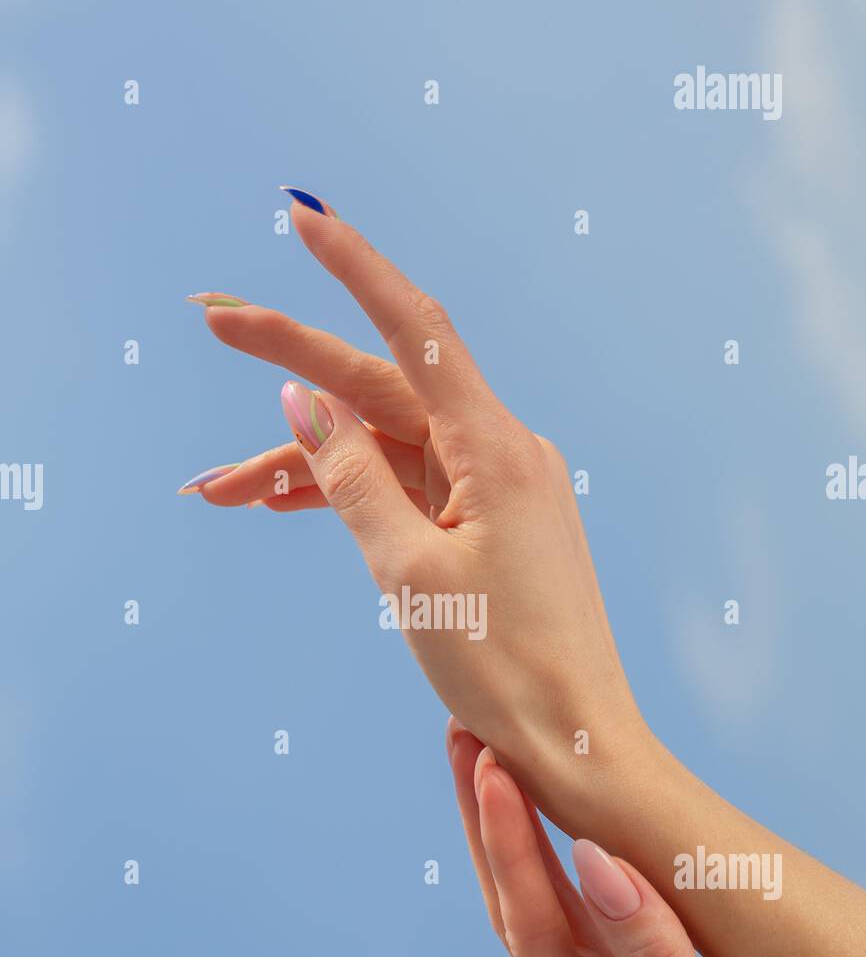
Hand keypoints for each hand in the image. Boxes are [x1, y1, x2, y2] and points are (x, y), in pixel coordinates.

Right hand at [184, 194, 647, 828]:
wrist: (573, 741)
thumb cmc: (503, 666)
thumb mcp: (409, 570)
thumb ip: (352, 478)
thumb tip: (307, 401)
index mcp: (494, 448)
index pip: (414, 330)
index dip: (354, 267)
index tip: (301, 215)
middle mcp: (500, 452)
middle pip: (383, 387)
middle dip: (295, 366)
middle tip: (214, 323)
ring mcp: (495, 490)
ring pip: (386, 448)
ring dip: (307, 461)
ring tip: (221, 489)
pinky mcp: (488, 526)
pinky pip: (409, 489)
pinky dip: (352, 494)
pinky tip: (288, 502)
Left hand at [446, 718, 865, 956]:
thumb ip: (656, 952)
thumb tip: (594, 858)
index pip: (530, 930)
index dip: (510, 845)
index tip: (490, 767)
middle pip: (516, 908)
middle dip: (487, 821)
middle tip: (463, 734)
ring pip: (545, 903)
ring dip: (518, 830)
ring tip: (490, 753)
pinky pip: (587, 911)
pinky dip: (565, 857)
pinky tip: (549, 809)